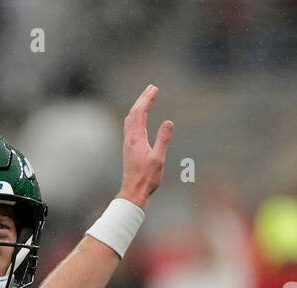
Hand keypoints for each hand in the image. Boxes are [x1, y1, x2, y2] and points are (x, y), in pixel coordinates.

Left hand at [118, 85, 173, 208]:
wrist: (133, 190)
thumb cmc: (147, 177)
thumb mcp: (158, 158)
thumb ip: (163, 139)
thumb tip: (169, 122)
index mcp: (136, 138)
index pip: (140, 113)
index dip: (147, 99)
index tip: (155, 89)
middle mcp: (130, 138)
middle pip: (134, 112)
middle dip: (142, 98)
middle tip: (152, 87)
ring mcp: (128, 142)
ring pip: (130, 118)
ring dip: (138, 105)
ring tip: (146, 97)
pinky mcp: (128, 147)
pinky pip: (130, 125)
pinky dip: (135, 115)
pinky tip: (139, 116)